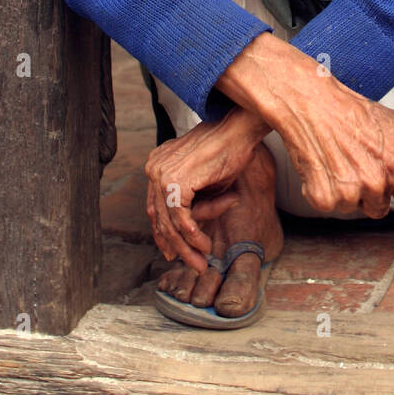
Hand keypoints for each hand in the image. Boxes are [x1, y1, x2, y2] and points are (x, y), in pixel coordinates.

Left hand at [145, 106, 268, 271]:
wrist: (239, 131)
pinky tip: (203, 245)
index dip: (165, 233)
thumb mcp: (205, 183)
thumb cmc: (228, 152)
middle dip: (175, 245)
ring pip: (169, 222)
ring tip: (201, 261)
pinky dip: (192, 235)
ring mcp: (161, 174)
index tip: (174, 251)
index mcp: (158, 164)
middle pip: (159, 217)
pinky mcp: (175, 181)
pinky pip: (181, 218)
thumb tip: (186, 232)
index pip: (155, 207)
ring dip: (186, 246)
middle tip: (190, 263)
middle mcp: (154, 168)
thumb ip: (193, 202)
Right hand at [218, 33, 393, 268]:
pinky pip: (329, 206)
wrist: (312, 104)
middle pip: (378, 209)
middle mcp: (374, 182)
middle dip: (371, 191)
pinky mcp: (322, 196)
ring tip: (340, 161)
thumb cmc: (356, 112)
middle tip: (360, 162)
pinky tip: (324, 167)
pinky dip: (325, 191)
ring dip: (348, 191)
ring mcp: (347, 191)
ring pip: (353, 208)